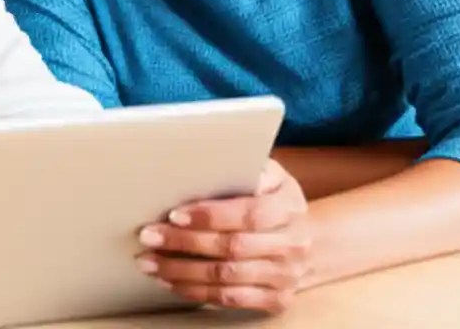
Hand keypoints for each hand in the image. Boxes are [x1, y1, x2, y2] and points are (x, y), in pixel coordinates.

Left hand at [136, 159, 311, 312]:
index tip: (175, 215)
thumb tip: (208, 160)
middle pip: (233, 247)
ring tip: (150, 263)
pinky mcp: (277, 299)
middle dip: (185, 243)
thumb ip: (246, 167)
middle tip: (149, 237)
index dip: (210, 216)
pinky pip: (231, 300)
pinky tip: (172, 283)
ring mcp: (286, 275)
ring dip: (182, 272)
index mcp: (289, 207)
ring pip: (227, 278)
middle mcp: (292, 244)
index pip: (249, 214)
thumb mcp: (272, 176)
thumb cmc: (275, 201)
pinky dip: (197, 292)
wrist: (310, 241)